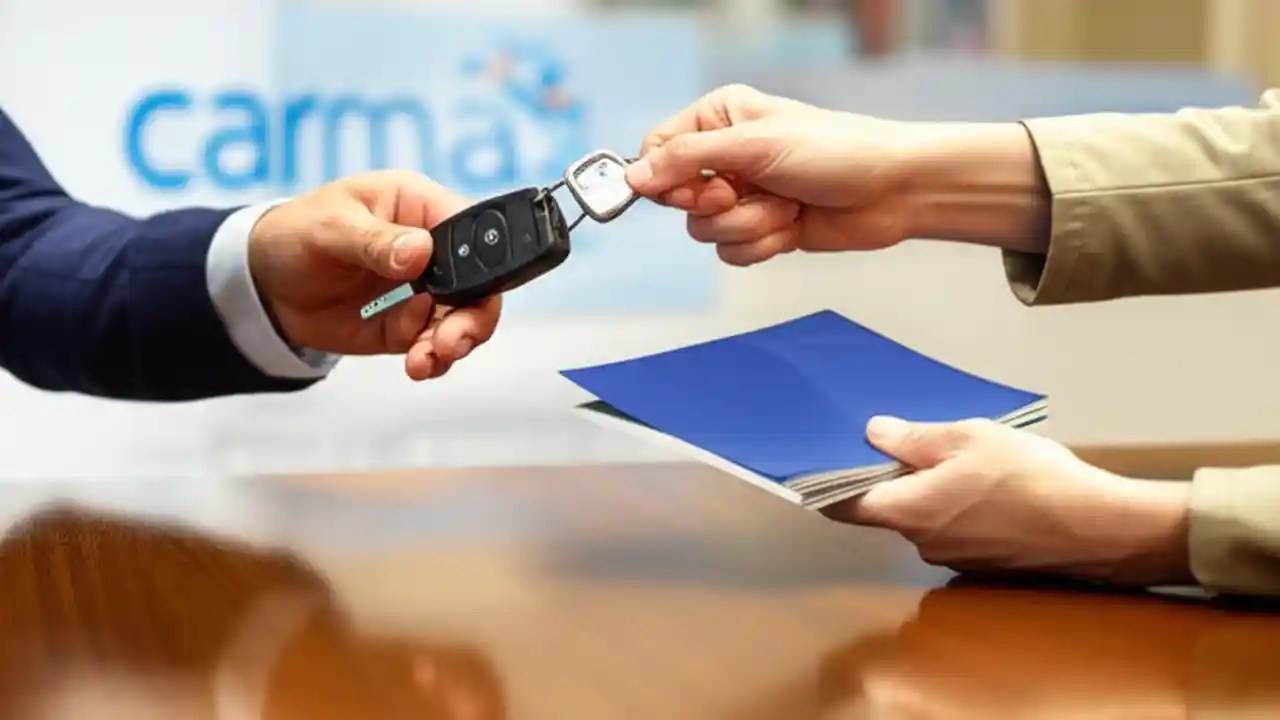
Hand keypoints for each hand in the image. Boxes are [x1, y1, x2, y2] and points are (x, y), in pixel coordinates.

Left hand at [247, 170, 500, 380]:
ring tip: (428, 358)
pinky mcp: (406, 325)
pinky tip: (417, 364)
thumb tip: (420, 250)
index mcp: (419, 207)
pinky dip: (431, 359)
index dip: (482, 261)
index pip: (472, 231)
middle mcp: (431, 250)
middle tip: (453, 340)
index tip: (469, 291)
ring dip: (454, 343)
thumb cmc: (296, 233)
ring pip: (462, 320)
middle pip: (479, 284)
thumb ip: (375, 241)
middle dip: (474, 317)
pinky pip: (433, 345)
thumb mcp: (330, 227)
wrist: (261, 283)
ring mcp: (422, 291)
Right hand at [624, 84, 917, 265]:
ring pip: (704, 230)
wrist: (892, 192)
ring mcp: (743, 195)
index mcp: (719, 119)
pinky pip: (730, 252)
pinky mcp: (760, 229)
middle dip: (716, 205)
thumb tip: (633, 175)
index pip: (658, 152)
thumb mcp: (754, 146)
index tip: (692, 188)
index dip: (666, 179)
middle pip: (676, 198)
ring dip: (747, 225)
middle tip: (743, 193)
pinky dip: (761, 244)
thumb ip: (688, 159)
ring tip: (784, 207)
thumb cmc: (836, 152)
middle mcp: (725, 156)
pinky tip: (791, 226)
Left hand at [822, 417, 1194, 586]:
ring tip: (970, 459)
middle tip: (916, 440)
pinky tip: (994, 486)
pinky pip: (958, 530)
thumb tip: (875, 433)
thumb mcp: (969, 438)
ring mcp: (954, 558)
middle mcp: (923, 542)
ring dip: (935, 491)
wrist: (1099, 529)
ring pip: (927, 517)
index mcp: (909, 511)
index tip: (814, 467)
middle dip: (896, 477)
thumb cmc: (1032, 478)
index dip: (827, 486)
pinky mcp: (984, 564)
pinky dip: (963, 508)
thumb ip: (915, 438)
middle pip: (889, 508)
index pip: (844, 506)